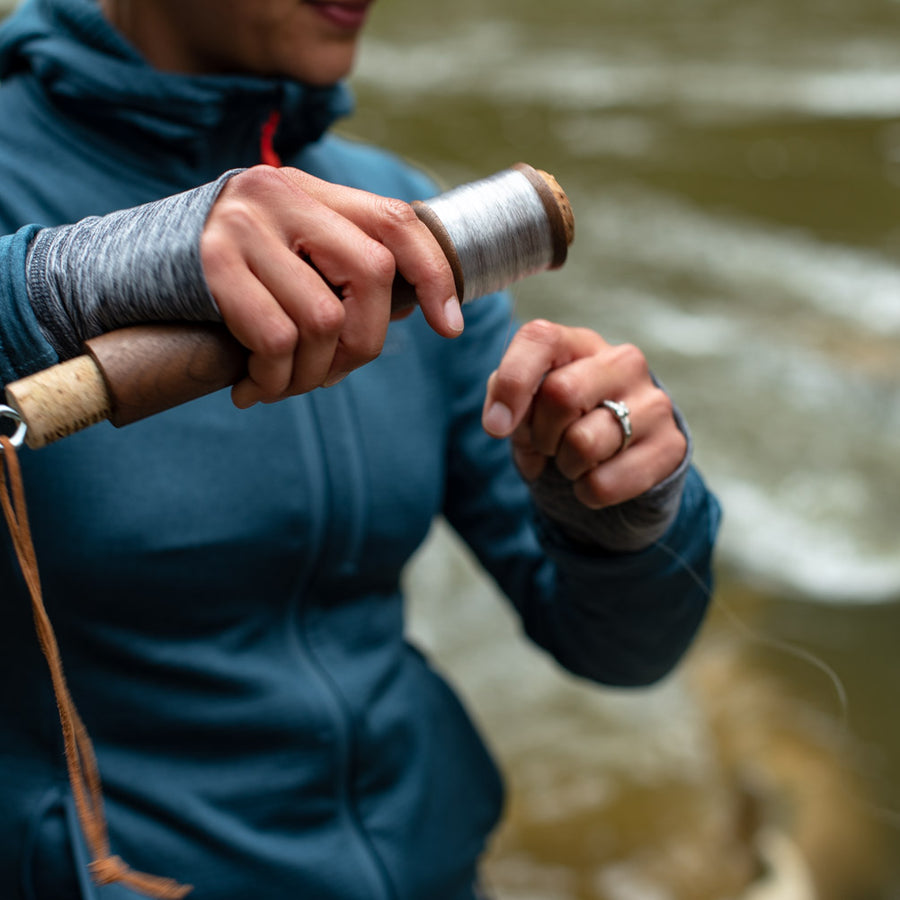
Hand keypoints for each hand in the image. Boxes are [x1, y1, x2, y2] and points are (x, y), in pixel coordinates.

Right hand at [200, 166, 462, 407]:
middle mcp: (282, 194)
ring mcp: (246, 225)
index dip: (433, 275)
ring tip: (281, 385)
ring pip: (323, 318)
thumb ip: (342, 268)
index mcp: (312, 192)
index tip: (450, 328)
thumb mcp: (289, 259)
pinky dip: (275, 377)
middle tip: (332, 375)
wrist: (126, 269)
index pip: (397, 221)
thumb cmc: (225, 279)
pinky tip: (253, 386)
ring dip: (311, 375)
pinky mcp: (212, 263)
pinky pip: (276, 338)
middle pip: (371, 275)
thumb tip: (414, 304)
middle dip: (363, 346)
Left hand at [481, 320, 685, 507]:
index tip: (496, 427)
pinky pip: (604, 483)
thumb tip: (500, 421)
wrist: (617, 465)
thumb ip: (507, 397)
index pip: (540, 338)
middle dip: (540, 434)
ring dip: (564, 466)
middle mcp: (623, 362)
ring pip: (583, 443)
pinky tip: (594, 479)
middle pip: (561, 394)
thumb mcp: (527, 406)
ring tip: (573, 461)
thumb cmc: (560, 426)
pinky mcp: (670, 445)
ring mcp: (653, 402)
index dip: (513, 383)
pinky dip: (585, 492)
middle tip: (547, 445)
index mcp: (579, 344)